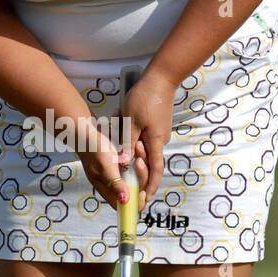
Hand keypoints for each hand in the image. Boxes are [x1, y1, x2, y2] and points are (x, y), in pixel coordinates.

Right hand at [76, 118, 134, 211]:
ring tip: (139, 151)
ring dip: (141, 167)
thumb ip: (114, 183)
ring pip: (137, 179)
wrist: (86, 133)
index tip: (142, 190)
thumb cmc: (93, 149)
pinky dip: (138, 160)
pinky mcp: (119, 167)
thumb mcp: (105, 166)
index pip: (124, 207)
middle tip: (139, 161)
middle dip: (141, 177)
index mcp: (107, 190)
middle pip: (135, 192)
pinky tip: (138, 149)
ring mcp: (117, 176)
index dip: (136, 203)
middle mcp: (113, 186)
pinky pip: (134, 169)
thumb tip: (125, 200)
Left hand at [119, 67, 174, 207]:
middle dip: (131, 157)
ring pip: (139, 144)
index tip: (144, 198)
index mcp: (155, 142)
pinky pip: (139, 134)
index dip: (150, 186)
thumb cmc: (145, 98)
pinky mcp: (153, 124)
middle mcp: (159, 140)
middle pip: (144, 159)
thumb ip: (127, 143)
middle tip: (119, 149)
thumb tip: (124, 163)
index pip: (154, 171)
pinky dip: (128, 130)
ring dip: (126, 137)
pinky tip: (119, 116)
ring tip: (117, 120)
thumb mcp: (131, 121)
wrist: (160, 77)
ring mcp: (157, 132)